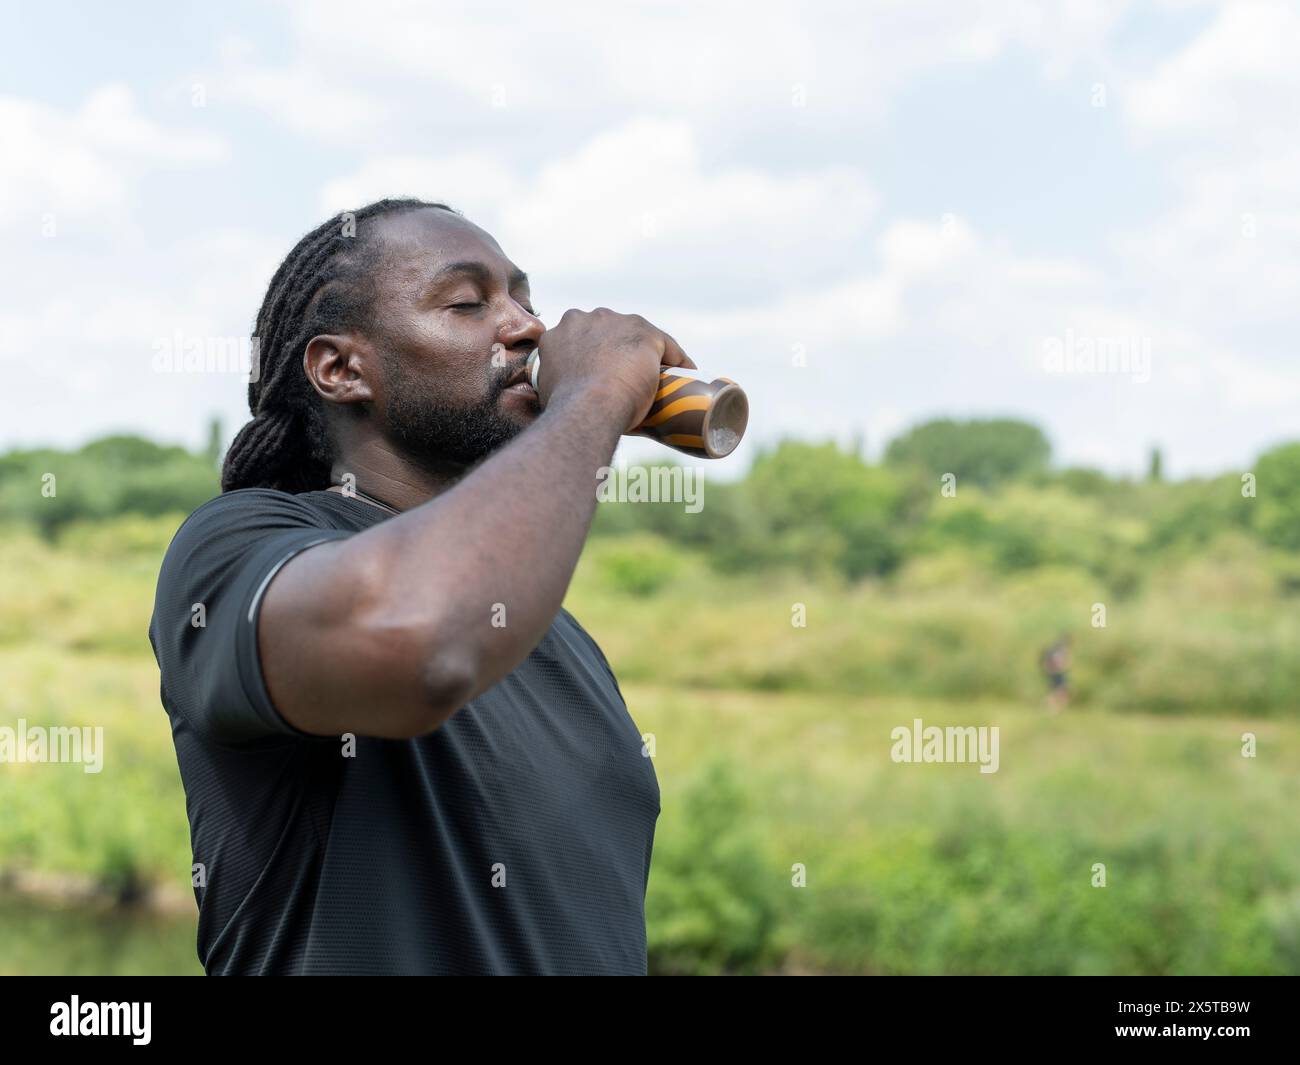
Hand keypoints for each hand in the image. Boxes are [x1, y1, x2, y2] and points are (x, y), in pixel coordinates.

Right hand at [533, 308, 696, 432]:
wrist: (587, 407)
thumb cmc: (565, 409)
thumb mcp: (550, 391)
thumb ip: (557, 383)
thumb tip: (561, 397)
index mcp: (558, 333)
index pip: (581, 339)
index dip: (593, 357)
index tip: (601, 375)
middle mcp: (584, 319)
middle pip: (609, 332)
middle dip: (617, 350)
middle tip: (627, 378)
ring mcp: (615, 323)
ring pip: (638, 335)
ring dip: (647, 353)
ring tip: (657, 378)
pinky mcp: (645, 333)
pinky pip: (666, 345)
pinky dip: (676, 360)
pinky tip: (684, 376)